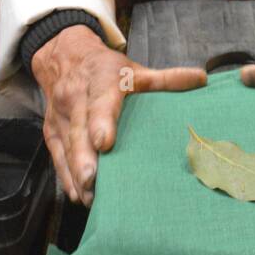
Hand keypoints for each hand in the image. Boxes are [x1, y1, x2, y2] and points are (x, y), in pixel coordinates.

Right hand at [31, 24, 205, 204]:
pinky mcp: (51, 131)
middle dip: (83, 157)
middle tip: (92, 181)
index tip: (104, 142)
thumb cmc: (106, 69)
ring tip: (88, 197)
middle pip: (79, 129)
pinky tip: (77, 194)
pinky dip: (65, 176)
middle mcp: (76, 98)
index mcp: (100, 80)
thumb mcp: (135, 69)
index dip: (101, 121)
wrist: (65, 58)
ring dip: (75, 172)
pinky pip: (56, 155)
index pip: (100, 101)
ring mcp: (61, 116)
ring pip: (66, 146)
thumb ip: (166, 79)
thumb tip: (202, 79)